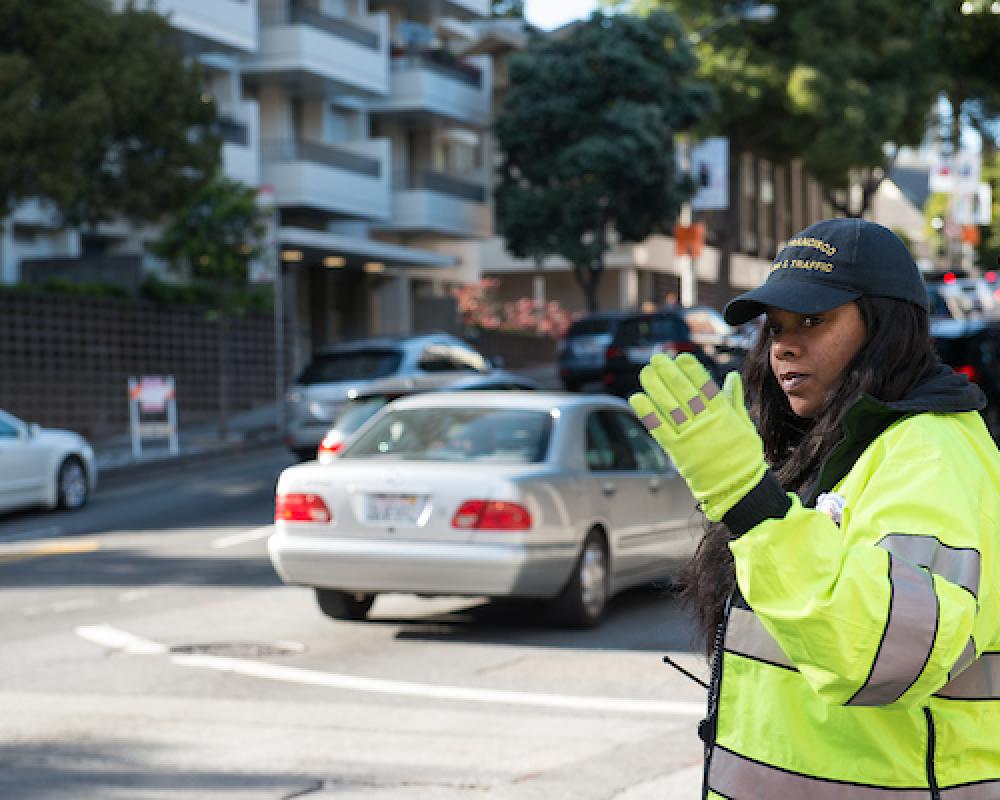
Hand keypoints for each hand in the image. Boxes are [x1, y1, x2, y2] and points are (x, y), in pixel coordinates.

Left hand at [628, 353, 766, 521]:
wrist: (737, 488)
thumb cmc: (742, 455)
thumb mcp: (744, 425)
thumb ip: (734, 399)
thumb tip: (731, 376)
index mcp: (724, 415)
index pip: (705, 386)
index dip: (692, 370)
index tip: (681, 357)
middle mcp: (706, 423)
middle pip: (683, 392)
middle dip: (668, 373)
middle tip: (656, 358)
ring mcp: (691, 436)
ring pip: (669, 407)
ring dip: (655, 387)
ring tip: (645, 372)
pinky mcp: (677, 451)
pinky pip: (659, 428)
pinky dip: (647, 413)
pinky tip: (636, 398)